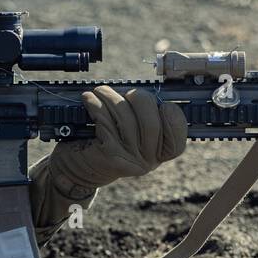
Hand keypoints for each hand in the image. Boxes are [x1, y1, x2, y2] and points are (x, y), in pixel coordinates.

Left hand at [50, 87, 186, 189]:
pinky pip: (106, 123)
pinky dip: (96, 106)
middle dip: (138, 98)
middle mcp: (149, 161)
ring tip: (100, 91)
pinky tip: (89, 99)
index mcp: (160, 153)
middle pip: (152, 123)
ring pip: (126, 119)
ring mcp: (130, 161)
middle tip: (126, 92)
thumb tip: (145, 93)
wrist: (79, 166)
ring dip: (110, 98)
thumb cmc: (108, 141)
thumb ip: (145, 115)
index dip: (173, 118)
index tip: (163, 104)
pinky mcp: (110, 156)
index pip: (177, 138)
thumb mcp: (132, 130)